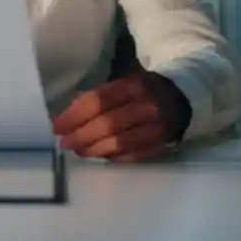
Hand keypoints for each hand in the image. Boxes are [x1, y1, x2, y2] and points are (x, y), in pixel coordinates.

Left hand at [52, 71, 190, 162]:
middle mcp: (147, 106)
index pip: (98, 101)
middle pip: (107, 124)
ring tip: (79, 150)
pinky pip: (132, 156)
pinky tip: (100, 155)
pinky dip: (113, 157)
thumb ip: (99, 96)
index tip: (58, 126)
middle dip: (81, 135)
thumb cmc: (143, 90)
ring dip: (94, 149)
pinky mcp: (161, 144)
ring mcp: (156, 128)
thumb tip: (68, 116)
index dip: (75, 115)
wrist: (182, 98)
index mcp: (134, 85)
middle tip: (65, 142)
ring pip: (119, 143)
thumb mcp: (123, 83)